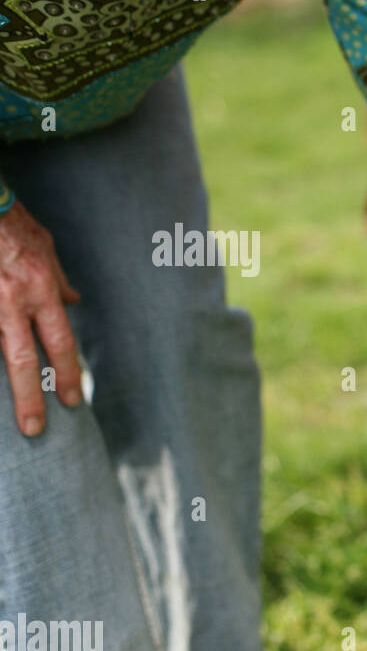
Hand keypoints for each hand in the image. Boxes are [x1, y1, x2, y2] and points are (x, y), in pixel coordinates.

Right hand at [0, 202, 81, 435]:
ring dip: (7, 383)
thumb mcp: (48, 248)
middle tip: (36, 428)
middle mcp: (13, 300)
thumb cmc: (13, 222)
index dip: (65, 373)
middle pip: (22, 359)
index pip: (60, 343)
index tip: (70, 400)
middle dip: (29, 396)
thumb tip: (74, 301)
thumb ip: (59, 280)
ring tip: (15, 414)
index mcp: (40, 290)